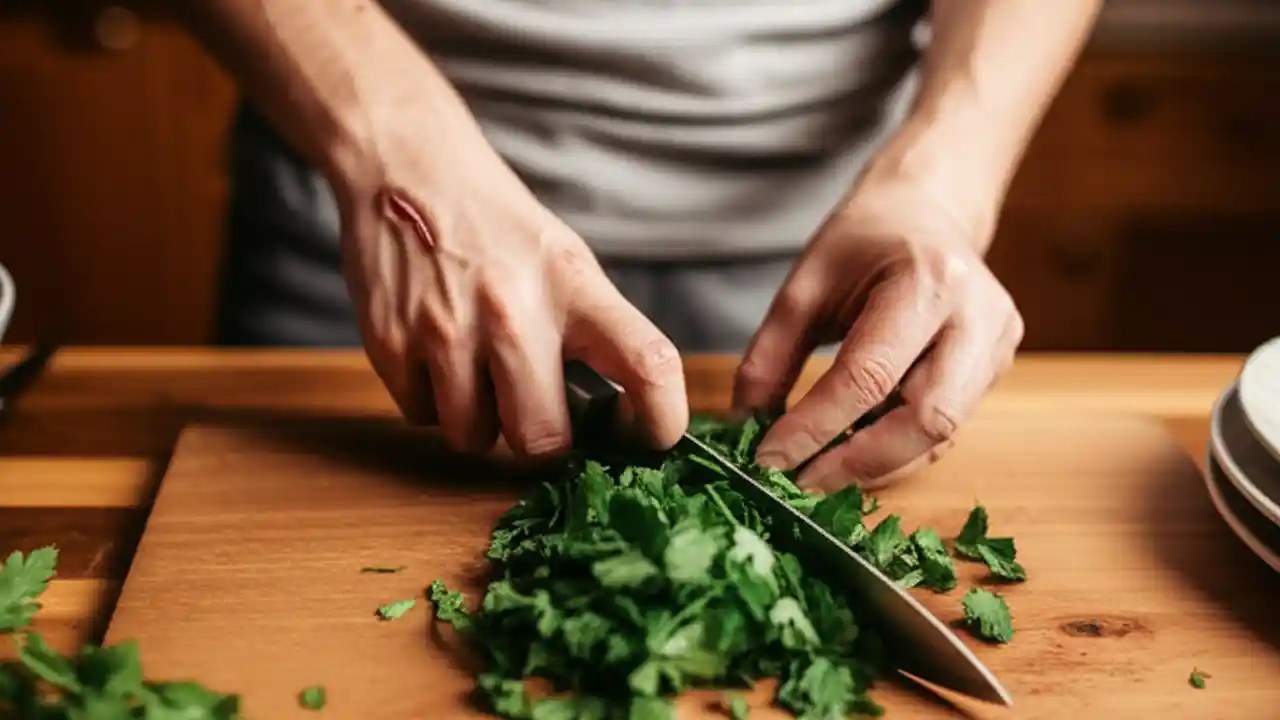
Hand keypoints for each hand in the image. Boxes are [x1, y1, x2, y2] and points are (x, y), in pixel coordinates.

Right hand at [334, 121, 686, 455]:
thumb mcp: (563, 261)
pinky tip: (434, 351)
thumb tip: (613, 418)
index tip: (652, 437)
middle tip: (532, 407)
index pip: (648, 364)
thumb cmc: (495, 224)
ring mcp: (447, 330)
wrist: (406, 166)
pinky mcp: (390, 343)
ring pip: (473, 438)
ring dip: (478, 420)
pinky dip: (430, 398)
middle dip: (540, 439)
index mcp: (573, 286)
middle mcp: (514, 311)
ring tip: (474, 367)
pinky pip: (421, 415)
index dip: (662, 418)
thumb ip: (591, 332)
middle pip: (543, 438)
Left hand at [734, 172, 1022, 490]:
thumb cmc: (865, 240)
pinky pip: (947, 430)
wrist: (930, 209)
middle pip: (926, 419)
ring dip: (876, 465)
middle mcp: (977, 317)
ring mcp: (997, 346)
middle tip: (798, 484)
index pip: (868, 376)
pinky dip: (896, 451)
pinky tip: (853, 453)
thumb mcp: (805, 285)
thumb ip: (770, 356)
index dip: (815, 427)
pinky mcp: (998, 368)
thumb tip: (745, 426)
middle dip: (857, 462)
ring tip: (818, 473)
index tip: (768, 459)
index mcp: (927, 281)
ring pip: (942, 436)